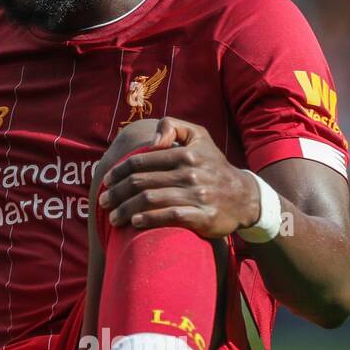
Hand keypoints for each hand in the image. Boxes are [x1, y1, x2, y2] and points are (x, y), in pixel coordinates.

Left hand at [97, 118, 260, 237]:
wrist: (245, 197)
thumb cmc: (213, 165)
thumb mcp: (199, 136)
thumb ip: (173, 126)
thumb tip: (152, 139)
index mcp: (185, 153)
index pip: (141, 161)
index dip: (119, 172)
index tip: (106, 183)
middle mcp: (190, 173)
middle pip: (141, 182)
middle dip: (117, 193)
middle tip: (103, 202)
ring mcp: (197, 195)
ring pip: (150, 200)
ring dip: (126, 209)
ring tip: (113, 218)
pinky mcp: (203, 216)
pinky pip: (169, 216)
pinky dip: (148, 219)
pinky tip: (134, 222)